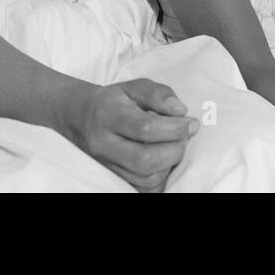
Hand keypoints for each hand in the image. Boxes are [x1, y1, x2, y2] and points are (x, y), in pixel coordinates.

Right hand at [56, 78, 197, 191]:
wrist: (83, 118)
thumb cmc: (116, 101)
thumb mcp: (135, 86)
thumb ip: (159, 94)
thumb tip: (180, 111)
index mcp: (108, 115)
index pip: (145, 127)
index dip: (175, 128)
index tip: (191, 123)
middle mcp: (103, 144)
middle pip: (145, 159)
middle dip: (175, 149)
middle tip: (185, 136)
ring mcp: (106, 166)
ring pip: (146, 178)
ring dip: (170, 164)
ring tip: (173, 145)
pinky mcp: (112, 180)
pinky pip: (143, 188)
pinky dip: (160, 177)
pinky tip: (163, 159)